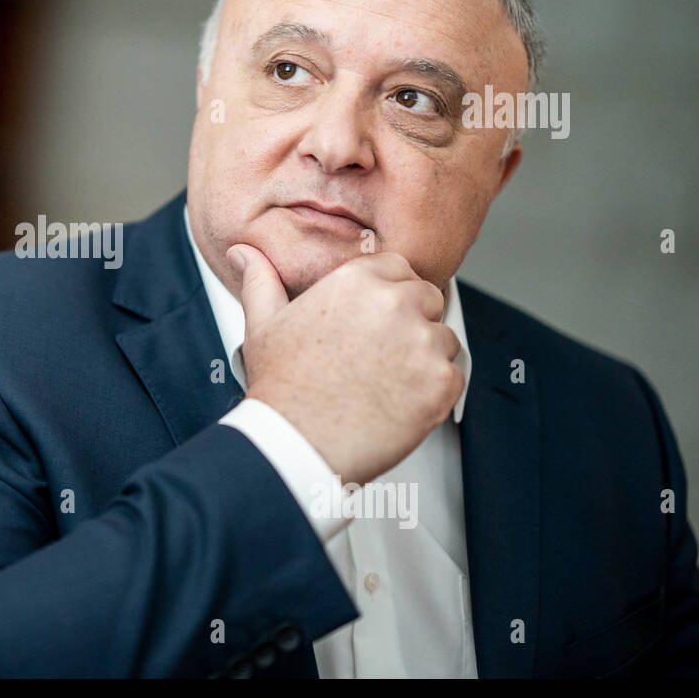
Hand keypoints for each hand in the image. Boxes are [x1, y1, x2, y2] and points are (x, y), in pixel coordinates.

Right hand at [228, 244, 463, 485]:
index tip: (377, 317)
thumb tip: (245, 253)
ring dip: (424, 357)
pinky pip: (454, 375)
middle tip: (380, 354)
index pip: (398, 267)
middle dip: (410, 322)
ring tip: (386, 381)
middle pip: (427, 298)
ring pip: (443, 338)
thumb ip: (261, 280)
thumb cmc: (282, 389)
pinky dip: (434, 390)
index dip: (389, 293)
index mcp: (357, 282)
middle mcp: (394, 304)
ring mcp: (422, 342)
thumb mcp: (263, 325)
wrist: (298, 443)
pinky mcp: (441, 381)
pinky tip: (399, 400)